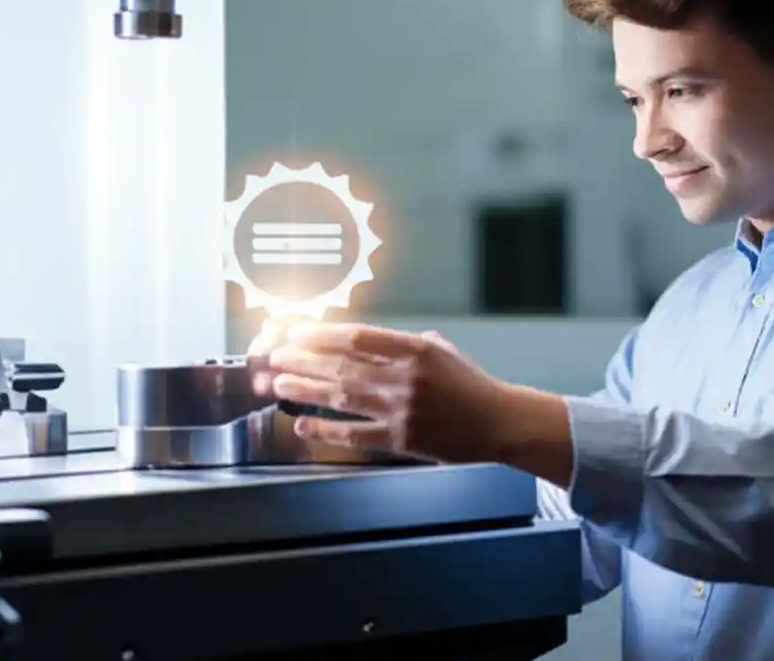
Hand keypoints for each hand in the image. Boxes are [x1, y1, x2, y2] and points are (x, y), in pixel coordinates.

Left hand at [258, 322, 510, 463]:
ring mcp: (403, 410)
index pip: (357, 336)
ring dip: (305, 390)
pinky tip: (302, 424)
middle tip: (275, 357)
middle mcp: (407, 377)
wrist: (498, 422)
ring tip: (278, 385)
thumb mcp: (441, 351)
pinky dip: (325, 429)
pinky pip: (355, 434)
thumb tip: (360, 340)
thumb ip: (402, 344)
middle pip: (342, 366)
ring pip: (342, 397)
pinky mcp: (402, 439)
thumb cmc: (469, 385)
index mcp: (416, 349)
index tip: (296, 333)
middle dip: (302, 360)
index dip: (321, 334)